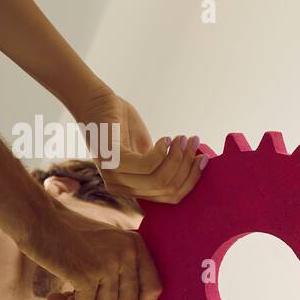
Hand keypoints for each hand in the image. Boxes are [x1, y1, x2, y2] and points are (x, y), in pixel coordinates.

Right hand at [24, 202, 162, 299]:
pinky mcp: (87, 273)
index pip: (153, 287)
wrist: (37, 218)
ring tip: (66, 299)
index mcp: (136, 245)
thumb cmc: (68, 235)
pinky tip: (54, 298)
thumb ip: (121, 271)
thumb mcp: (105, 247)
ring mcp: (108, 263)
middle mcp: (128, 253)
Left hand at [72, 87, 203, 203]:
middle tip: (195, 142)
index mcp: (133, 189)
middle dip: (188, 166)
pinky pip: (148, 165)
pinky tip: (166, 138)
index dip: (192, 179)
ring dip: (178, 157)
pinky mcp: (113, 161)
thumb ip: (164, 165)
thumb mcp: (147, 150)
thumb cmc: (122, 124)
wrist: (94, 102)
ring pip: (161, 179)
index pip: (171, 197)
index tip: (204, 158)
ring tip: (183, 138)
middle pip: (169, 189)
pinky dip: (163, 151)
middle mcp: (122, 188)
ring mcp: (115, 177)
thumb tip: (196, 166)